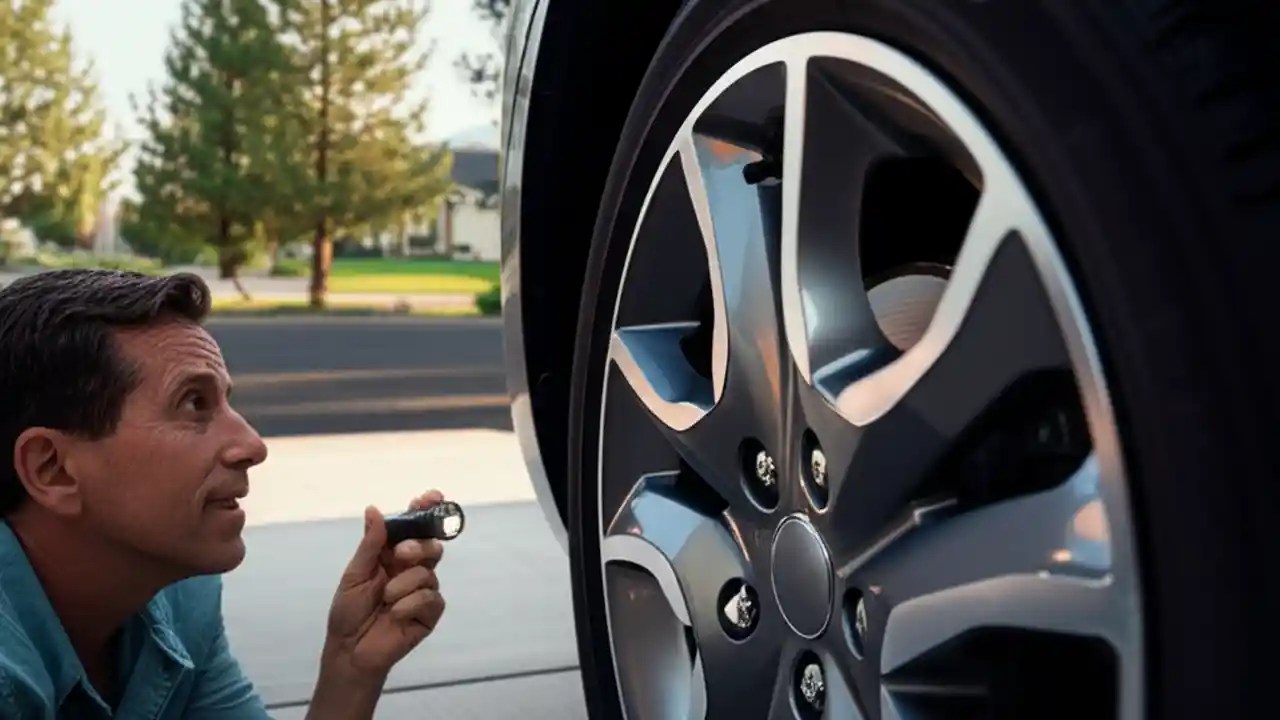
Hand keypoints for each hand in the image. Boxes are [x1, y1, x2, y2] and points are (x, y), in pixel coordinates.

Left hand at [321, 490, 447, 680]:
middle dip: (419, 546)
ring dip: (404, 584)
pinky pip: (431, 598)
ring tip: (386, 599)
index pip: (414, 528)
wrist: (349, 650)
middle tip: (402, 554)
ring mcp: (423, 591)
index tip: (432, 497)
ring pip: (429, 573)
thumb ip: (370, 544)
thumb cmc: (348, 611)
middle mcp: (412, 569)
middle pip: (432, 545)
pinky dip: (410, 603)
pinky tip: (395, 614)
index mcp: (393, 555)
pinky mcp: (429, 613)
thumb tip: (374, 509)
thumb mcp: (355, 574)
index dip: (425, 510)